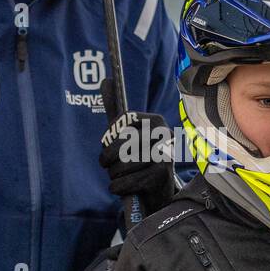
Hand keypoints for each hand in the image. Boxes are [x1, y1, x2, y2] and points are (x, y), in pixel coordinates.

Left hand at [97, 78, 175, 209]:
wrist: (158, 191)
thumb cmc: (138, 158)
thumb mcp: (127, 133)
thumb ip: (115, 109)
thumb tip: (104, 79)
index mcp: (156, 121)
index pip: (124, 120)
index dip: (110, 135)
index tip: (107, 143)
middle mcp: (165, 135)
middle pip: (122, 143)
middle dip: (107, 158)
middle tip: (105, 164)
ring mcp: (165, 155)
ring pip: (122, 164)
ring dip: (113, 174)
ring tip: (116, 176)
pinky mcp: (162, 176)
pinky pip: (126, 182)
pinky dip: (117, 187)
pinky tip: (120, 187)